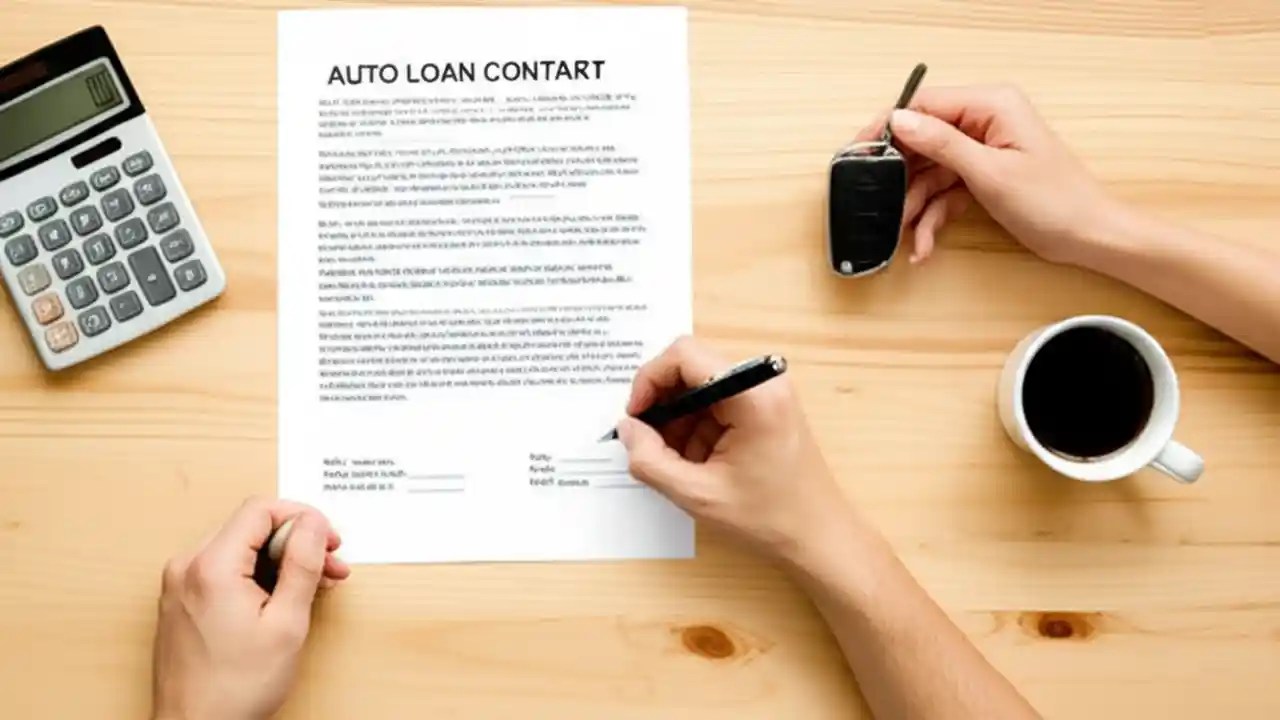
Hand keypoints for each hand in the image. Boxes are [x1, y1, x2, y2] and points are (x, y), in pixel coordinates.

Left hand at [152, 498, 351, 719]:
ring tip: (313, 586)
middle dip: (297, 542)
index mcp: (211, 566)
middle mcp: (187, 566)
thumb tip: (312, 523)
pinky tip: (283, 597)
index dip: (303, 518)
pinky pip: (225, 569)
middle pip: (251, 527)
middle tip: (330, 566)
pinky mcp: (182, 599)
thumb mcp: (287, 623)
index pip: (261, 510)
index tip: (328, 541)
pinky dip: (258, 575)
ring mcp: (180, 583)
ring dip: (281, 560)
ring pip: (241, 548)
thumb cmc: (235, 689)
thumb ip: (302, 565)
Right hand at [617, 338, 851, 564]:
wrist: (818, 535)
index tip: (636, 416)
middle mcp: (764, 381)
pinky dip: (696, 426)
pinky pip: (717, 401)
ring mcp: (767, 392)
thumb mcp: (698, 495)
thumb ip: (651, 460)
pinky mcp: (765, 406)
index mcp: (753, 395)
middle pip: (692, 367)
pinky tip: (697, 461)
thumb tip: (626, 429)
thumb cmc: (769, 518)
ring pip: (700, 385)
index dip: (649, 380)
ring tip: (677, 462)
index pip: (685, 355)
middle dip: (663, 403)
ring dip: (678, 419)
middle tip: (649, 442)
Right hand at [855, 84, 1124, 264]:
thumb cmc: (1052, 201)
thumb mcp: (990, 173)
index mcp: (991, 105)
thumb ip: (942, 143)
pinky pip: (944, 191)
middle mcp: (984, 120)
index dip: (889, 126)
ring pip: (929, 172)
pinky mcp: (982, 175)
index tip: (859, 153)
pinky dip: (932, 216)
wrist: (1090, 237)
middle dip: (901, 177)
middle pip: (922, 140)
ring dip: (915, 205)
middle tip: (878, 204)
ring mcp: (982, 149)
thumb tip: (899, 119)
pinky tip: (923, 246)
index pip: (925, 104)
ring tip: (905, 237)